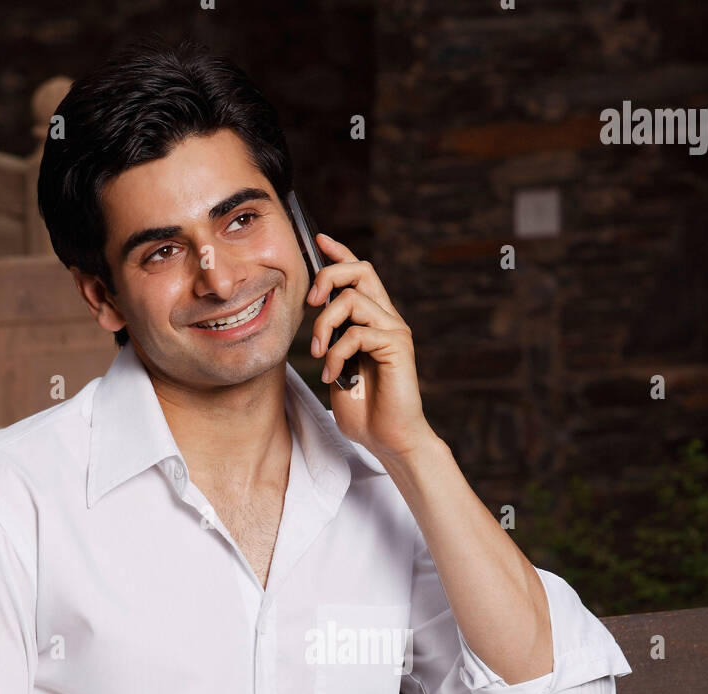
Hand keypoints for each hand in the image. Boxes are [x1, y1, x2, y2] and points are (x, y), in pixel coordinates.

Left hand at [306, 231, 437, 464]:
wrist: (389, 439)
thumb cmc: (364, 410)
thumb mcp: (337, 369)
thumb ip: (331, 342)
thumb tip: (313, 321)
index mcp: (373, 321)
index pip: (360, 274)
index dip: (339, 253)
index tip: (317, 241)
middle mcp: (387, 319)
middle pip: (361, 270)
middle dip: (329, 276)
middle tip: (310, 302)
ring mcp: (394, 330)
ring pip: (352, 299)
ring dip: (324, 325)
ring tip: (319, 355)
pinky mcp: (397, 346)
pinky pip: (357, 333)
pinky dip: (337, 353)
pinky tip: (333, 376)